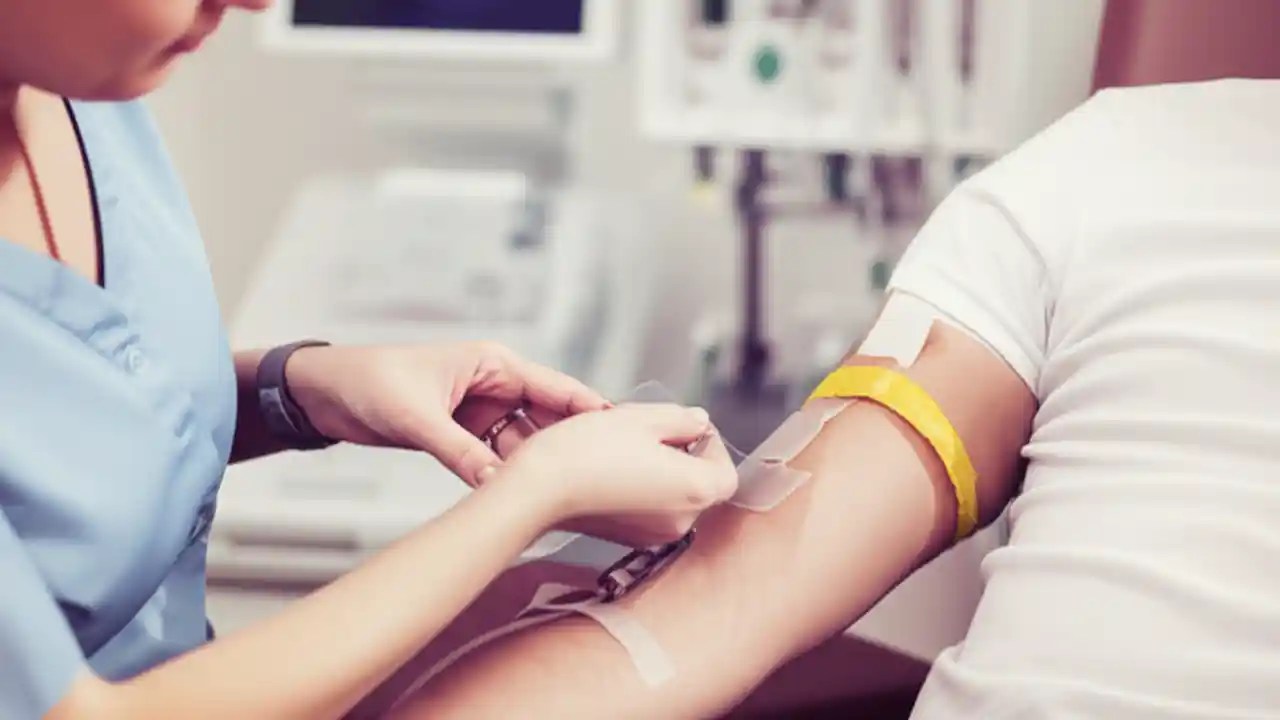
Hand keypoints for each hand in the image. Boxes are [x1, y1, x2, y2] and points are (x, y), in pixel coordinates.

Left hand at [283, 342, 608, 485]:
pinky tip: (522, 497)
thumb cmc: (368, 382)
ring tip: (564, 492)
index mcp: (493, 363)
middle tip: (599, 473)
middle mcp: (494, 386)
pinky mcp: (462, 436)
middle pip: (546, 419)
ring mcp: (480, 414)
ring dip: (535, 467)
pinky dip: (506, 477)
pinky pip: (496, 459)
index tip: (620, 430)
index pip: (554, 387)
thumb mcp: (417, 416)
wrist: (323, 394)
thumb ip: (459, 450)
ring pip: (522, 444)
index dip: (588, 409)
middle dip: (568, 445)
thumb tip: (496, 483)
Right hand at [488, 403, 738, 530]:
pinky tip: (613, 468)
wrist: (538, 490)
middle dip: (683, 454)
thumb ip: (681, 419)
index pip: (726, 468)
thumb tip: (699, 422)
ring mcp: (655, 534)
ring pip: (674, 494)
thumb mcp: (642, 419)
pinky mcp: (630, 538)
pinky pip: (651, 508)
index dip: (709, 443)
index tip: (684, 426)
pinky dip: (642, 487)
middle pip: (701, 483)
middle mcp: (681, 521)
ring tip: (627, 446)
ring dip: (661, 469)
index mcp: (695, 489)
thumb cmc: (588, 452)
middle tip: (650, 430)